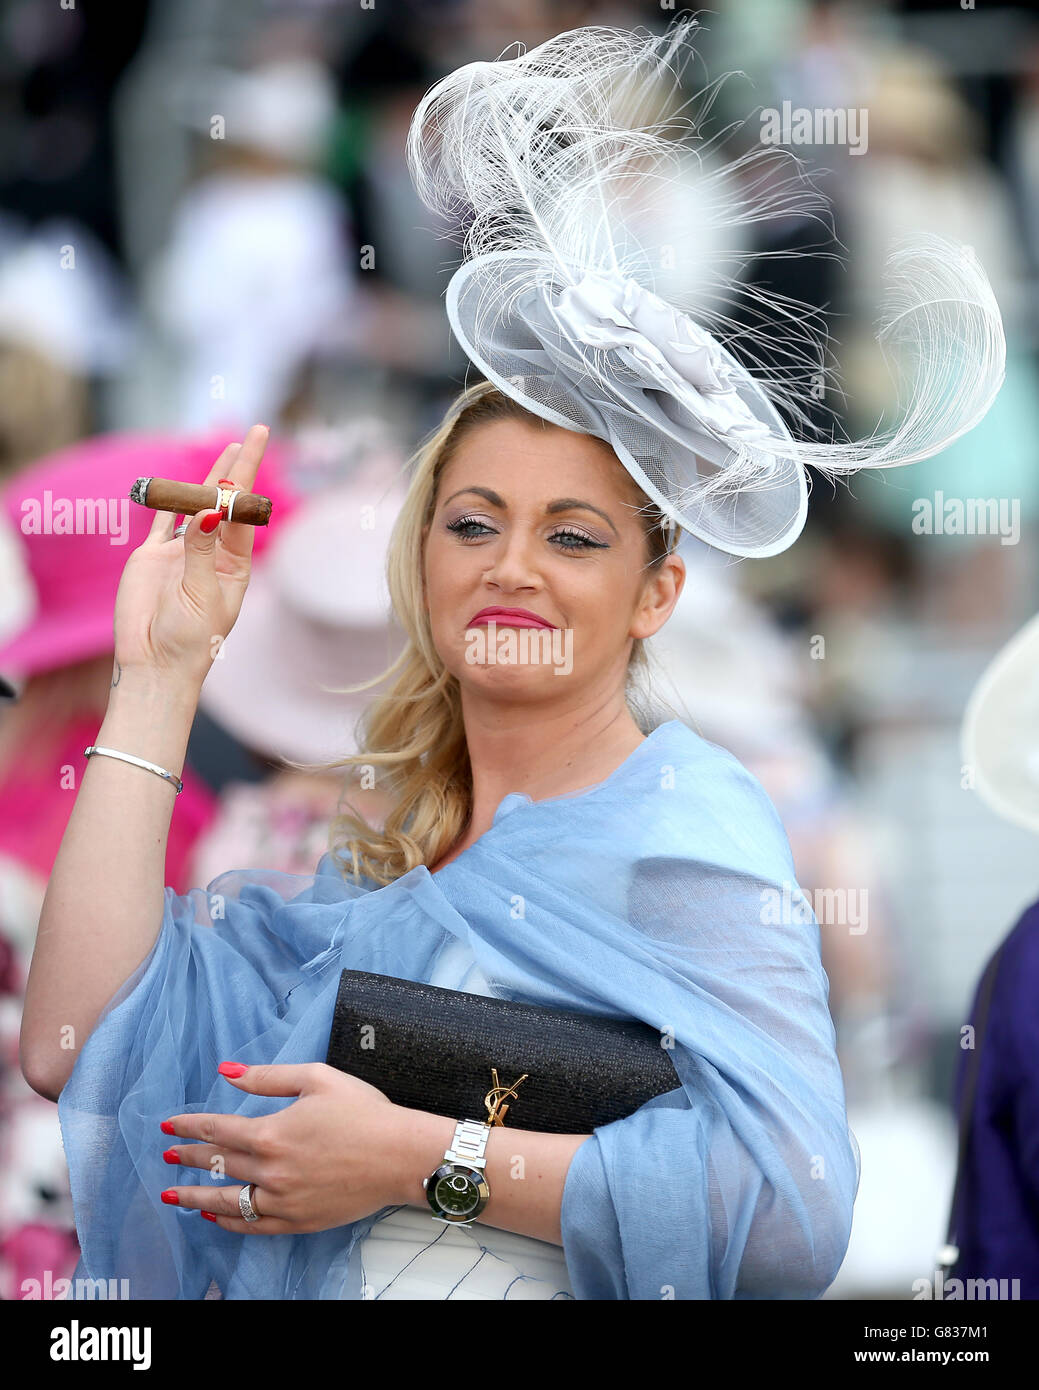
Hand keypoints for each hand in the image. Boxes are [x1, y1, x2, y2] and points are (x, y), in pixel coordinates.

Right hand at [112, 423, 269, 689]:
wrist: (154, 663)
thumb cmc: (190, 640)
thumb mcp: (203, 595)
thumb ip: (203, 551)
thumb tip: (209, 510)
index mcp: (234, 564)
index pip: (243, 512)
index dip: (248, 479)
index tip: (258, 447)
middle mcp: (211, 553)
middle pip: (225, 501)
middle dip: (239, 468)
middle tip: (255, 433)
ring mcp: (181, 553)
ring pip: (195, 505)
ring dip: (209, 478)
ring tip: (229, 449)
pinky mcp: (152, 558)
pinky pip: (162, 521)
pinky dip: (169, 500)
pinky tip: (180, 482)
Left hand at [158, 1062, 405, 1233]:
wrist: (400, 1155)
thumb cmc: (364, 1112)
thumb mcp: (316, 1078)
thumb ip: (267, 1077)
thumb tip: (228, 1071)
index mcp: (271, 1132)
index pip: (216, 1130)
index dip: (189, 1126)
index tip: (169, 1125)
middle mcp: (270, 1170)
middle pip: (216, 1164)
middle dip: (187, 1158)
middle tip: (166, 1157)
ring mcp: (282, 1200)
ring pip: (227, 1200)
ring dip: (195, 1196)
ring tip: (173, 1195)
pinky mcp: (298, 1221)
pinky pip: (253, 1225)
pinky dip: (228, 1221)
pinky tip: (215, 1216)